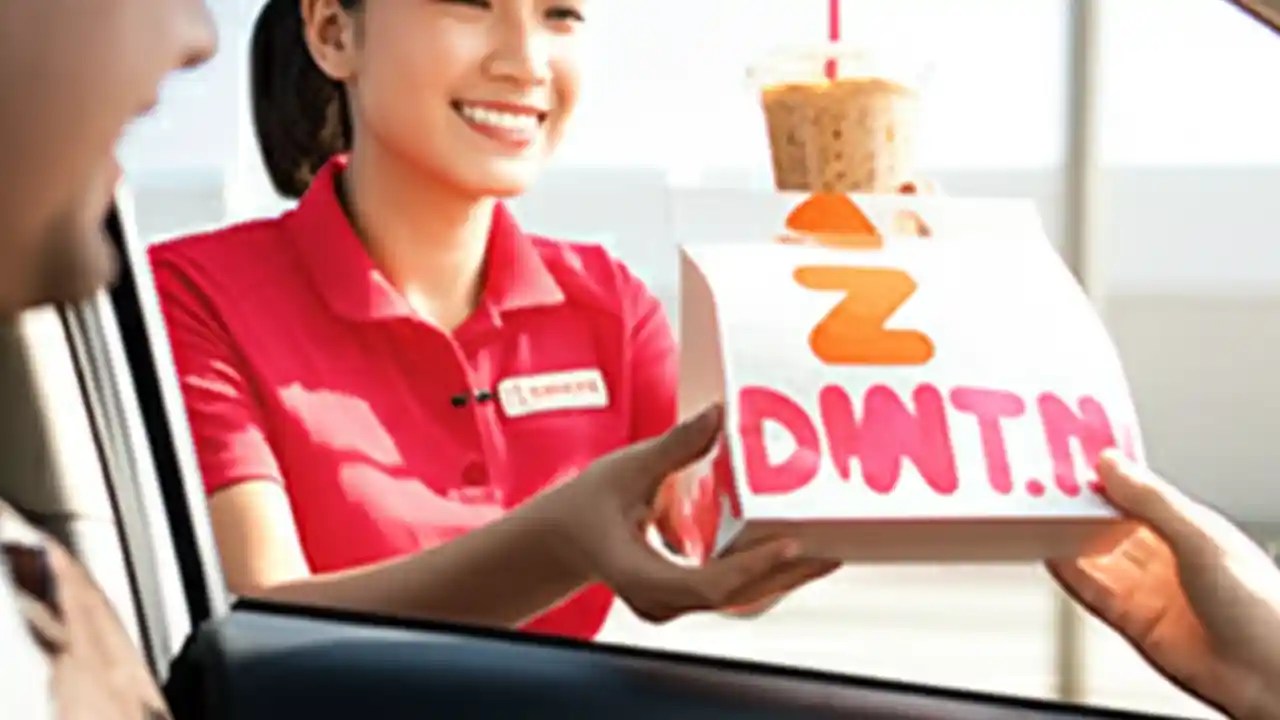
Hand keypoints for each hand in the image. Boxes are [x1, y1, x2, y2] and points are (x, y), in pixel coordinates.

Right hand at [533, 405, 837, 623]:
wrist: (562, 540)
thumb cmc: (584, 507)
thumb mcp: (625, 469)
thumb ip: (674, 446)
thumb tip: (717, 414)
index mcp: (641, 577)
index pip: (707, 585)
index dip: (752, 568)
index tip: (790, 545)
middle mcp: (661, 602)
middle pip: (736, 597)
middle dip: (786, 575)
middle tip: (831, 549)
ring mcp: (673, 605)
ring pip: (739, 599)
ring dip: (782, 577)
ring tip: (827, 552)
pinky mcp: (685, 597)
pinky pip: (732, 590)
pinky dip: (763, 572)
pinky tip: (795, 552)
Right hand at [1048, 452, 1279, 718]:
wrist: (1269, 675)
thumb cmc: (1263, 606)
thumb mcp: (1201, 537)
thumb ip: (1151, 501)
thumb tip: (1112, 464)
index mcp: (1191, 528)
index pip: (1137, 492)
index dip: (1105, 476)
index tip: (1072, 457)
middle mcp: (1168, 556)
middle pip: (1110, 523)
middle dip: (1080, 505)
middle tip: (1044, 484)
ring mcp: (1149, 590)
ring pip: (1096, 556)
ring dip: (1069, 537)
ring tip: (1037, 514)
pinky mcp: (1134, 622)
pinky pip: (1091, 592)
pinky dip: (1068, 574)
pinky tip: (1050, 555)